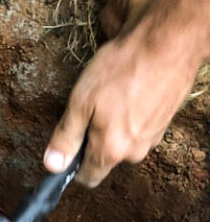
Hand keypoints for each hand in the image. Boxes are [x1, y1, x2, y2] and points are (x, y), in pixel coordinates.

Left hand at [43, 26, 198, 186]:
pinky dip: (132, 116)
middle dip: (93, 140)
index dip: (73, 165)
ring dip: (114, 127)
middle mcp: (135, 152)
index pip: (88, 178)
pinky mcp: (165, 122)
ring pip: (124, 142)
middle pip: (106, 158)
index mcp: (112, 151)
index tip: (67, 146)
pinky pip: (140, 128)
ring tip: (112, 96)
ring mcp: (154, 137)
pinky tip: (130, 93)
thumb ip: (66, 137)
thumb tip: (52, 166)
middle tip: (89, 109)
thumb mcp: (81, 102)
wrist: (169, 43)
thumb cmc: (122, 69)